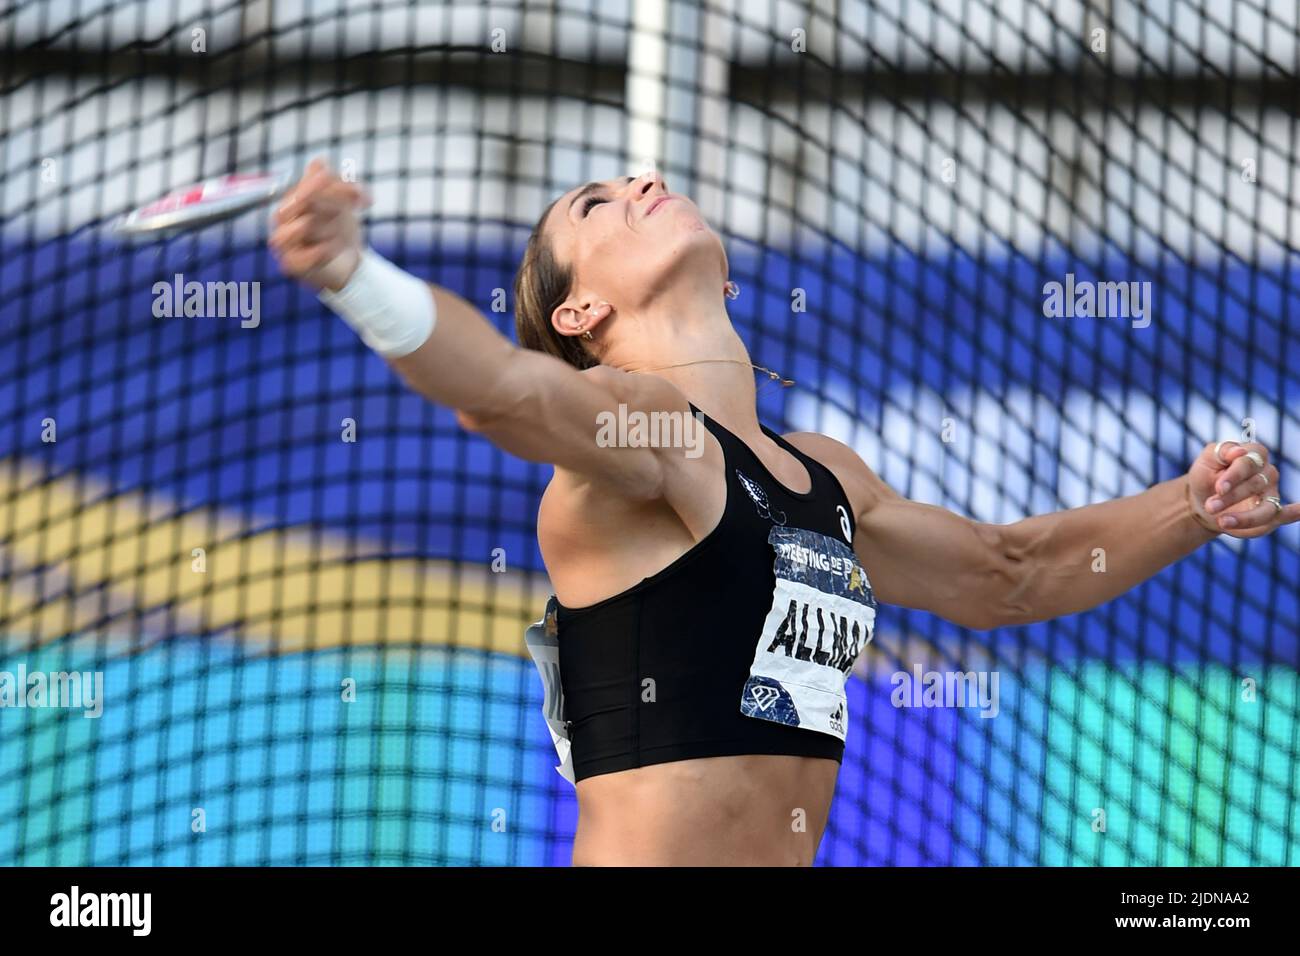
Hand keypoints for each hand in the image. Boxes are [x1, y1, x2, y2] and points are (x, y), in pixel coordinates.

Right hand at [269, 158, 370, 291]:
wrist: (348, 263)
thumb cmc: (341, 228)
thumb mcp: (345, 202)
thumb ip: (336, 182)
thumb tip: (319, 162)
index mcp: (292, 198)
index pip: (309, 183)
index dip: (336, 187)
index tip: (359, 194)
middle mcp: (282, 217)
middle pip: (304, 200)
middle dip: (334, 205)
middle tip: (352, 213)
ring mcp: (282, 241)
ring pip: (305, 224)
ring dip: (331, 229)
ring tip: (341, 236)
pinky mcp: (289, 264)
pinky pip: (304, 255)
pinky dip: (323, 252)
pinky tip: (333, 251)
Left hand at [1186, 440, 1298, 537]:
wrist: (1202, 499)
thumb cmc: (1206, 476)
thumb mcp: (1206, 461)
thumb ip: (1221, 452)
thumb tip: (1239, 450)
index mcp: (1254, 454)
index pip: (1248, 463)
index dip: (1234, 476)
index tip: (1218, 488)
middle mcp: (1268, 472)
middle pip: (1255, 485)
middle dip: (1231, 497)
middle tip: (1210, 506)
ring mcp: (1271, 493)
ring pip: (1267, 508)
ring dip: (1246, 518)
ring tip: (1222, 522)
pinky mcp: (1271, 513)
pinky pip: (1283, 515)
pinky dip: (1293, 514)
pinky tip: (1299, 510)